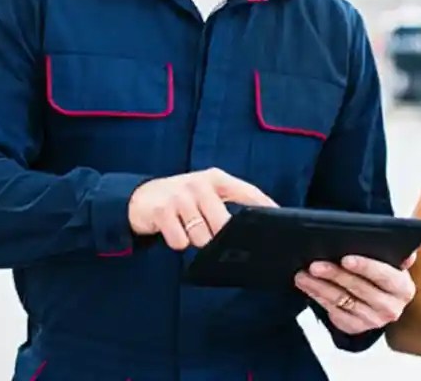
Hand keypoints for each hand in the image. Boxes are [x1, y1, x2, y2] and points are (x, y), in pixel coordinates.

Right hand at [128, 167, 275, 250]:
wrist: (141, 198)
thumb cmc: (181, 199)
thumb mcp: (206, 193)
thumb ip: (228, 203)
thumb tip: (254, 227)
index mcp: (216, 179)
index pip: (248, 193)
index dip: (266, 207)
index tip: (279, 222)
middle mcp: (199, 184)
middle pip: (225, 223)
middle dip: (222, 237)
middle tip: (212, 236)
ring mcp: (180, 196)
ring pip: (202, 236)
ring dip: (196, 241)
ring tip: (187, 229)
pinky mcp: (162, 211)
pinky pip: (180, 241)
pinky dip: (178, 242)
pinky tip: (173, 231)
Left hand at [294, 253, 417, 334]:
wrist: (380, 299)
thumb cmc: (382, 272)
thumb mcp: (391, 262)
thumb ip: (396, 254)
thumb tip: (406, 252)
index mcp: (403, 288)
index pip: (384, 275)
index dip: (365, 266)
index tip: (345, 258)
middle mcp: (391, 308)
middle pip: (358, 288)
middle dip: (334, 275)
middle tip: (314, 265)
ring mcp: (373, 320)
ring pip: (342, 301)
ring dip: (319, 287)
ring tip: (303, 274)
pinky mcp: (355, 327)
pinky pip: (333, 312)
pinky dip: (318, 297)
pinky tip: (307, 286)